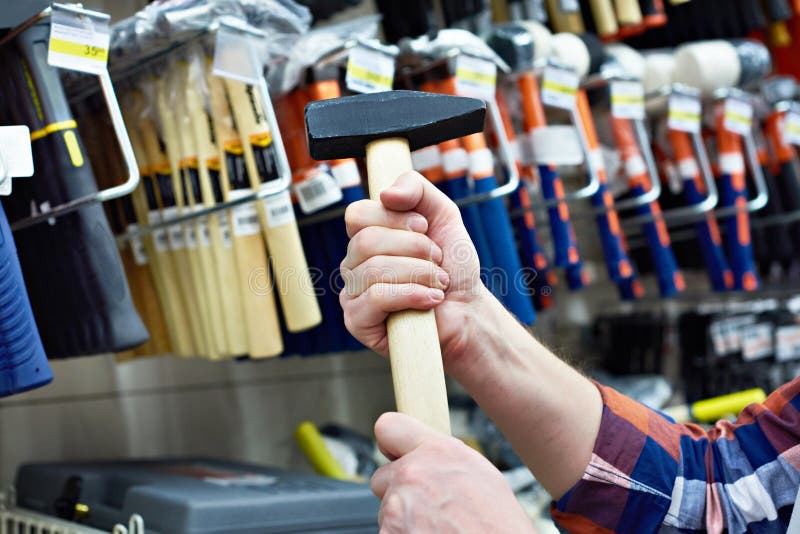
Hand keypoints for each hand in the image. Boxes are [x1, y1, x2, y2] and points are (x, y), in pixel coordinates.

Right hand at [341, 171, 487, 362]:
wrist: (467, 309)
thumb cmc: (452, 266)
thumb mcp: (443, 214)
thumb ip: (416, 188)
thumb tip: (385, 194)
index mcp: (365, 237)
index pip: (357, 215)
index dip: (395, 218)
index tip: (424, 228)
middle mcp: (353, 264)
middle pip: (365, 242)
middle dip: (415, 249)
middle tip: (437, 261)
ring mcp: (351, 294)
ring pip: (374, 269)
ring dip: (420, 273)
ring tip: (439, 283)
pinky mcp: (356, 322)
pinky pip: (376, 298)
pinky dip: (412, 295)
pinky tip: (431, 300)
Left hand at [371, 412, 535, 533]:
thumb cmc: (498, 525)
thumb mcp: (482, 474)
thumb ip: (444, 459)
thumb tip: (427, 457)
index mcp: (437, 452)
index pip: (388, 426)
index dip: (392, 444)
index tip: (396, 455)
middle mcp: (412, 474)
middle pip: (383, 477)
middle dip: (398, 490)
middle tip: (427, 506)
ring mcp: (396, 508)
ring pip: (387, 510)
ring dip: (403, 518)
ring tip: (437, 527)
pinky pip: (389, 532)